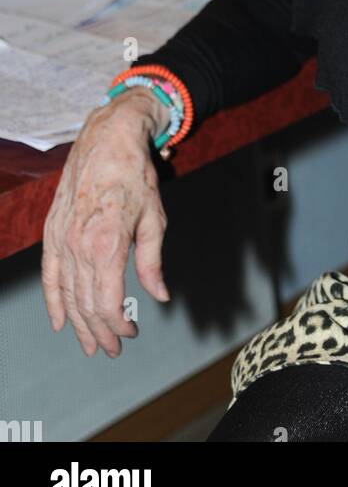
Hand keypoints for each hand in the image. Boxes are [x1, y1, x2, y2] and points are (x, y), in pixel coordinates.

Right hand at [41, 90, 171, 357]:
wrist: (107, 138)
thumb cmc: (135, 175)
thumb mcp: (154, 217)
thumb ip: (152, 261)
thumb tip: (159, 295)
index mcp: (108, 244)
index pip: (108, 303)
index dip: (119, 325)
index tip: (132, 332)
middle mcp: (79, 245)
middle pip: (85, 304)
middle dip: (100, 331)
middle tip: (113, 349)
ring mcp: (62, 238)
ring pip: (67, 294)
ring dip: (78, 324)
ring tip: (90, 343)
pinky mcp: (52, 230)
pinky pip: (49, 274)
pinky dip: (53, 300)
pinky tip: (58, 321)